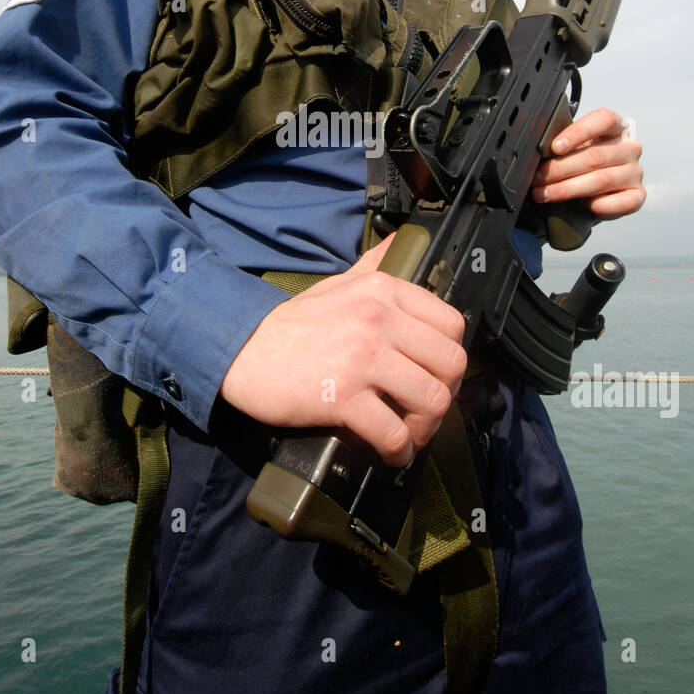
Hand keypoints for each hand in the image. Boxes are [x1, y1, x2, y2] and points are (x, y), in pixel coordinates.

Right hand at [219, 234, 466, 467]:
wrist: (241, 349)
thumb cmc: (291, 324)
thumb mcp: (338, 283)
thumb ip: (374, 266)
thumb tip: (401, 241)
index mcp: (384, 291)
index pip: (452, 324)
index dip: (451, 357)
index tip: (436, 375)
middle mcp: (380, 320)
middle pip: (451, 364)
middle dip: (446, 395)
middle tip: (426, 410)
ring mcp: (363, 358)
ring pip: (432, 398)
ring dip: (427, 427)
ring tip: (411, 435)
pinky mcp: (343, 396)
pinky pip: (393, 432)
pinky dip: (399, 450)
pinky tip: (390, 453)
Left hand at [530, 107, 644, 218]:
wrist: (595, 190)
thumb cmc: (582, 164)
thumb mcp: (574, 149)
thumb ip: (563, 146)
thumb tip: (538, 153)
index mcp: (615, 127)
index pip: (603, 120)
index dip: (578, 133)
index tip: (555, 147)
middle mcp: (629, 148)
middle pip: (595, 155)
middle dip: (560, 168)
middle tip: (538, 178)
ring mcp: (635, 172)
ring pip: (601, 180)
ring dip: (567, 189)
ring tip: (544, 194)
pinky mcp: (637, 195)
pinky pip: (620, 202)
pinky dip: (597, 205)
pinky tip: (580, 205)